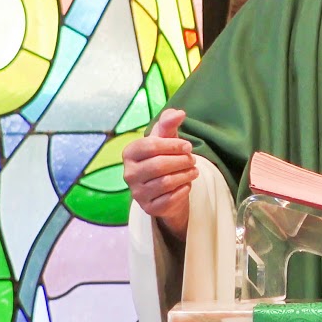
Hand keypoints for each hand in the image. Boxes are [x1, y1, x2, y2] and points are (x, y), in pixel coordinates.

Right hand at [123, 108, 197, 237]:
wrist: (166, 187)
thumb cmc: (164, 156)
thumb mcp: (166, 137)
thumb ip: (169, 122)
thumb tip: (179, 113)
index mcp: (129, 153)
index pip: (151, 146)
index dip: (173, 145)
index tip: (188, 146)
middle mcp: (128, 174)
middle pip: (159, 165)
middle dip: (182, 161)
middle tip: (192, 159)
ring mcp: (137, 193)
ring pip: (166, 183)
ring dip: (185, 175)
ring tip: (193, 171)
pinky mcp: (148, 208)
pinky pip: (169, 199)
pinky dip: (182, 190)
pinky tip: (186, 185)